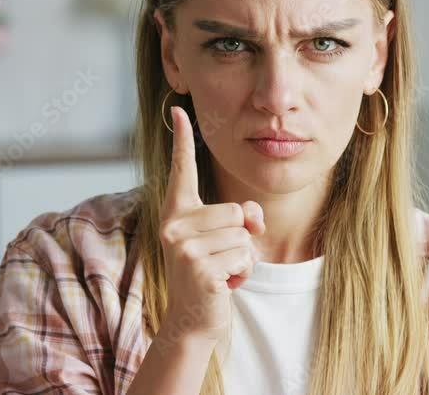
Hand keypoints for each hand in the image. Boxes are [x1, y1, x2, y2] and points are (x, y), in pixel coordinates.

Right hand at [157, 105, 265, 343]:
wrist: (193, 318)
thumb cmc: (210, 272)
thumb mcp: (222, 238)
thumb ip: (240, 218)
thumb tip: (255, 217)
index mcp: (177, 212)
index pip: (181, 170)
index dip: (182, 139)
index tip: (178, 109)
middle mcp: (173, 225)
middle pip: (237, 211)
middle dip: (241, 237)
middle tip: (219, 259)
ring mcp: (183, 247)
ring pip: (244, 236)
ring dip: (242, 258)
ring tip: (220, 271)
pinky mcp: (199, 269)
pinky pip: (244, 257)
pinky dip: (242, 274)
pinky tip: (222, 285)